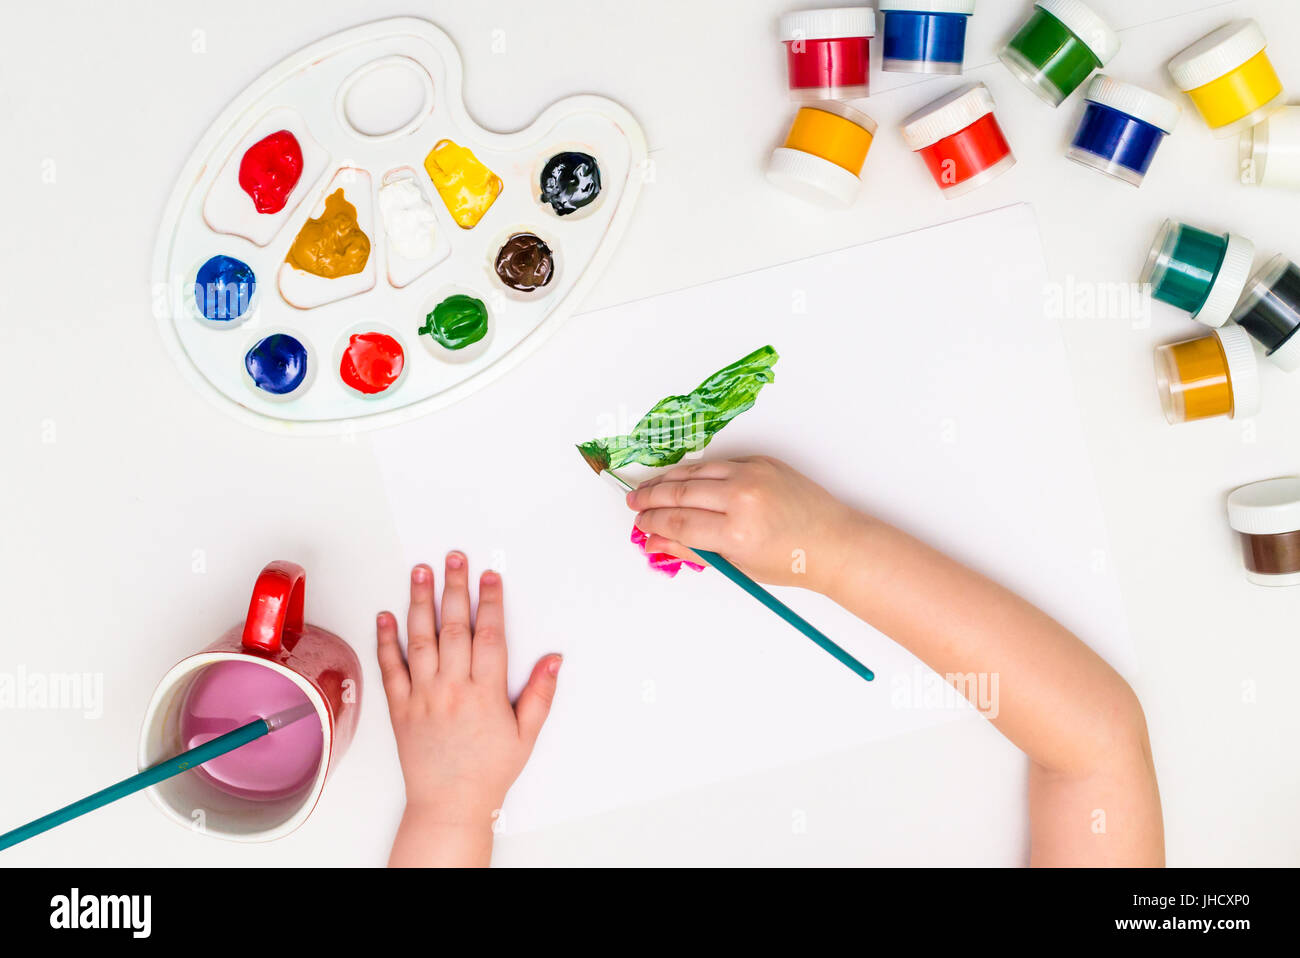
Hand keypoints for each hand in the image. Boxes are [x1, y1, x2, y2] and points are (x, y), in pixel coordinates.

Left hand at [376, 553, 560, 865]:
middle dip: (455, 587)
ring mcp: (423, 697)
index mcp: (486, 693)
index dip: (491, 601)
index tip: (490, 576)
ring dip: (419, 602)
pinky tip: (385, 615)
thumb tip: (554, 659)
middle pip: (454, 627)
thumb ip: (540, 693)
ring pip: (420, 639)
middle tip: (454, 557)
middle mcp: (452, 689)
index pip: (489, 635)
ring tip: (419, 571)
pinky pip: (390, 668)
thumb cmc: (488, 772)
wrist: (449, 805)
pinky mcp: (400, 708)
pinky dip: (385, 640)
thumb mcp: (526, 734)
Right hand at [626, 456, 861, 591]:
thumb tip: (655, 542)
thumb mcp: (738, 565)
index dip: (653, 522)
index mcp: (737, 532)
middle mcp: (744, 498)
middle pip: (680, 492)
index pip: (679, 522)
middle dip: (651, 498)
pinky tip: (680, 480)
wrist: (834, 542)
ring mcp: (754, 475)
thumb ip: (693, 550)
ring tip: (648, 489)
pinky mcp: (762, 462)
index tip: (640, 524)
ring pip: (695, 471)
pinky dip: (695, 472)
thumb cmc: (790, 561)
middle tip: (633, 503)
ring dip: (667, 480)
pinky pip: (718, 464)